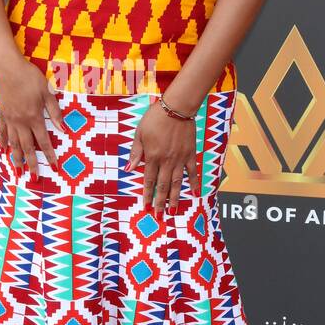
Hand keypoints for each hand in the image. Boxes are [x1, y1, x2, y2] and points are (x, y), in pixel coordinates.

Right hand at [0, 57, 65, 175]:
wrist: (8, 67)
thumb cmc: (29, 77)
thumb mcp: (47, 92)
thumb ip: (55, 112)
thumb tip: (63, 129)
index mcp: (34, 117)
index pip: (44, 141)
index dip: (49, 155)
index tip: (54, 166)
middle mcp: (21, 122)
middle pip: (27, 147)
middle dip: (31, 164)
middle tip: (34, 178)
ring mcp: (10, 119)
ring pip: (14, 143)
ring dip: (16, 158)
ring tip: (18, 170)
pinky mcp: (2, 114)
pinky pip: (3, 132)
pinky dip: (4, 142)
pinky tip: (4, 149)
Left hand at [126, 99, 199, 213]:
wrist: (176, 108)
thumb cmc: (155, 118)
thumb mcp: (139, 133)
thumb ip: (135, 152)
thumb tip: (129, 169)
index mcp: (152, 156)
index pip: (148, 181)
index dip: (147, 195)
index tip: (145, 207)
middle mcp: (166, 161)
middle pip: (162, 186)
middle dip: (160, 202)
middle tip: (159, 216)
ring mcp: (179, 159)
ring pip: (177, 183)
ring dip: (175, 198)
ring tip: (173, 211)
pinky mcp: (190, 154)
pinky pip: (192, 172)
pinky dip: (194, 183)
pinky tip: (195, 193)